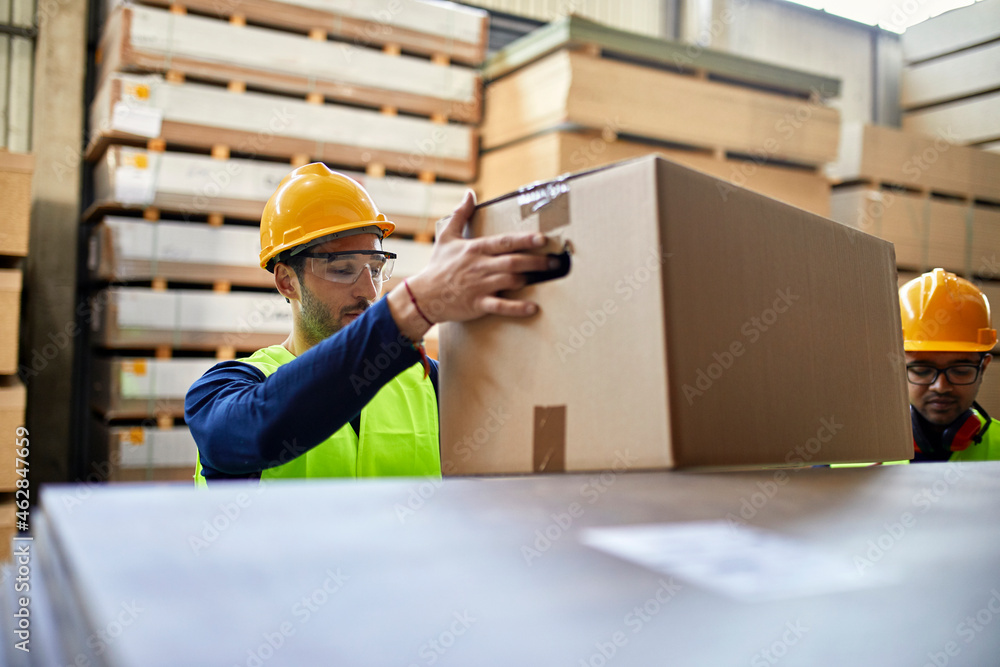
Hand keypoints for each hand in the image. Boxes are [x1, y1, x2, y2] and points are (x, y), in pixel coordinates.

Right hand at [387, 190, 553, 339]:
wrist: (422, 295)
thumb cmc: (438, 266)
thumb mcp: (447, 236)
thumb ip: (461, 214)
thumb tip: (470, 193)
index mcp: (475, 249)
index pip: (505, 242)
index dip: (525, 240)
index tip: (543, 238)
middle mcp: (480, 266)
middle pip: (513, 262)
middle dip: (535, 261)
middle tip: (553, 261)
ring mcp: (479, 286)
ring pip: (510, 281)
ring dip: (528, 279)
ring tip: (545, 278)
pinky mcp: (478, 304)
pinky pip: (501, 306)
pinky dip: (517, 308)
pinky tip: (533, 308)